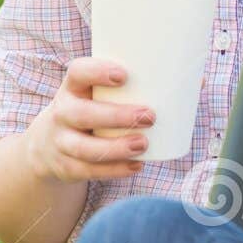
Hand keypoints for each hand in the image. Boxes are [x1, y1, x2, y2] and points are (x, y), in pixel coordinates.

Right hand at [24, 58, 154, 183]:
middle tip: (150, 116)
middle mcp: (62, 112)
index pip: (78, 72)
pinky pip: (87, 171)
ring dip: (115, 147)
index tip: (124, 75)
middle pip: (82, 113)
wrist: (47, 143)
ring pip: (83, 147)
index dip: (97, 72)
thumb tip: (195, 81)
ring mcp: (60, 141)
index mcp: (73, 87)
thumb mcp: (99, 94)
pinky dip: (113, 170)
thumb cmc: (91, 108)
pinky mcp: (65, 166)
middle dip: (117, 116)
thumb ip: (135, 85)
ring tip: (143, 144)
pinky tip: (136, 165)